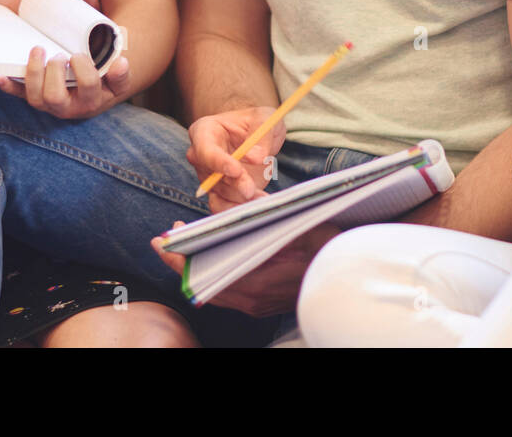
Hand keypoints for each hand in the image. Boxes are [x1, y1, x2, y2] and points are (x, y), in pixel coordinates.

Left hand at [0, 49, 130, 119]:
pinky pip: (17, 94)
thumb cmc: (106, 83)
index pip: (87, 87)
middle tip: (60, 56)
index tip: (80, 55)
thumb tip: (120, 62)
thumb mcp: (119, 81)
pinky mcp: (34, 97)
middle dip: (54, 73)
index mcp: (90, 103)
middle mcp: (66, 108)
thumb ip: (121, 74)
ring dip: (32, 72)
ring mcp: (47, 104)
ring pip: (34, 96)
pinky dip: (6, 85)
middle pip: (54, 97)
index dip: (83, 68)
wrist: (95, 94)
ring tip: (38, 50)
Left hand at [152, 221, 340, 317]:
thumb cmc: (328, 252)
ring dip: (197, 270)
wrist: (348, 283)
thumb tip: (245, 204)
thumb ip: (270, 219)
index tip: (162, 240)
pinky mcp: (263, 307)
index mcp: (255, 279)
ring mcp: (257, 306)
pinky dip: (214, 278)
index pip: (203, 272)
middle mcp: (251, 299)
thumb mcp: (299, 228)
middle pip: (203, 284)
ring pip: (214, 291)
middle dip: (182, 262)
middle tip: (165, 242)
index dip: (179, 258)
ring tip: (183, 249)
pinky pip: (228, 296)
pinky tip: (212, 260)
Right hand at [187, 106, 284, 211]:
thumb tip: (256, 157)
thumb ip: (262, 136)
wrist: (255, 136)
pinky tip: (255, 205)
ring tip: (262, 198)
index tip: (237, 170)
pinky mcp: (219, 192)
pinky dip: (237, 209)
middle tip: (250, 189)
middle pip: (211, 175)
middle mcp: (200, 155)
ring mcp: (207, 176)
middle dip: (233, 184)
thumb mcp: (264, 119)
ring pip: (219, 194)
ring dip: (240, 199)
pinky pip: (220, 206)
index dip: (219, 162)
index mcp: (204, 131)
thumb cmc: (255, 122)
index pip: (205, 149)